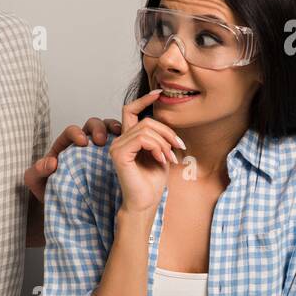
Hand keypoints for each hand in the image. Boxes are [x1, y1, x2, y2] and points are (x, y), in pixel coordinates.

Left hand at [24, 116, 123, 202]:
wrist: (61, 205)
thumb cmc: (47, 189)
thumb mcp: (35, 181)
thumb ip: (37, 171)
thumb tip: (51, 163)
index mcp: (65, 145)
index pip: (72, 131)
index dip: (77, 133)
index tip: (82, 141)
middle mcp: (83, 144)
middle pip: (93, 125)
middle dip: (98, 129)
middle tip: (101, 141)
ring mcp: (98, 150)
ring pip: (109, 131)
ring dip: (115, 130)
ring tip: (120, 138)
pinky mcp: (110, 160)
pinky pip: (120, 146)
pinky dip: (126, 143)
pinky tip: (131, 149)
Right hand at [110, 91, 184, 214]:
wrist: (145, 202)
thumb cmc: (152, 182)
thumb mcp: (161, 153)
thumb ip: (160, 137)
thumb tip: (167, 119)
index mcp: (128, 139)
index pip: (130, 110)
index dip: (144, 99)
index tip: (160, 93)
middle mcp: (119, 141)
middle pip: (146, 120)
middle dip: (167, 132)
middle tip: (178, 148)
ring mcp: (117, 147)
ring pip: (146, 129)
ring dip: (164, 142)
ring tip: (170, 157)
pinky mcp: (119, 154)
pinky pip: (142, 139)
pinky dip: (157, 147)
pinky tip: (161, 159)